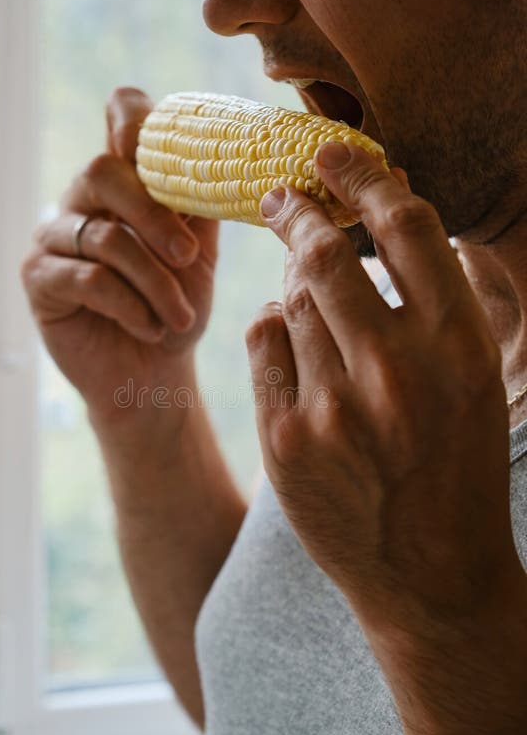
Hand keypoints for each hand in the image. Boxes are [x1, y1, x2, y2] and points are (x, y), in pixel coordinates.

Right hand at [21, 87, 218, 429]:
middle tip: (190, 258)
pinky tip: (150, 328)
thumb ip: (201, 204)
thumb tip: (231, 161)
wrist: (154, 374)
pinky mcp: (39, 277)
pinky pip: (88, 278)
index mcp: (126, 180)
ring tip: (180, 317)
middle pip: (103, 171)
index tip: (161, 150)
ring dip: (154, 282)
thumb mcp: (199, 254)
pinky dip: (130, 306)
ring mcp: (54, 235)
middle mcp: (83, 198)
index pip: (120, 114)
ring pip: (104, 237)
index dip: (136, 118)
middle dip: (154, 217)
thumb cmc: (177, 308)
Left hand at [247, 140, 523, 635]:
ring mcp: (337, 408)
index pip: (406, 226)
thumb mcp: (471, 380)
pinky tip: (290, 345)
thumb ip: (433, 304)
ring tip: (306, 299)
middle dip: (297, 214)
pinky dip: (272, 330)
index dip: (364, 177)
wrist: (432, 577)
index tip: (333, 157)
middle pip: (326, 253)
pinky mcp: (288, 441)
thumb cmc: (456, 467)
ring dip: (293, 286)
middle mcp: (399, 370)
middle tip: (279, 198)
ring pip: (290, 298)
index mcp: (460, 344)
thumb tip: (376, 223)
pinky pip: (262, 343)